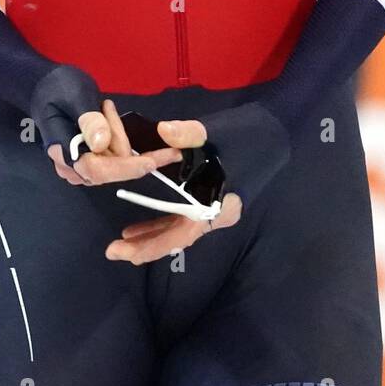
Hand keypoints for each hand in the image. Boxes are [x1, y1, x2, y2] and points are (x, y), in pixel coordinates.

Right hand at [45, 98, 182, 186]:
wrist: (43, 87)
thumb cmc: (58, 88)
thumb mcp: (76, 95)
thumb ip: (88, 119)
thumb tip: (101, 144)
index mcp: (63, 152)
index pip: (98, 170)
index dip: (126, 168)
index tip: (152, 162)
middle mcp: (71, 167)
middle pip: (111, 165)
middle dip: (119, 137)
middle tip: (106, 105)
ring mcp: (79, 167)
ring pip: (114, 160)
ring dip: (116, 134)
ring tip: (102, 107)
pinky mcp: (88, 162)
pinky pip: (112, 156)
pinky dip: (115, 136)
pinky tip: (103, 115)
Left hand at [104, 116, 241, 264]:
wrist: (271, 132)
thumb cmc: (247, 135)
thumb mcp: (219, 132)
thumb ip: (191, 133)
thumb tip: (164, 130)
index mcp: (221, 204)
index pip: (186, 233)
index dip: (157, 244)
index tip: (131, 254)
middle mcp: (218, 214)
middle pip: (179, 238)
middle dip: (148, 247)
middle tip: (114, 252)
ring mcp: (212, 211)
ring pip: (177, 231)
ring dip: (151, 238)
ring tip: (121, 243)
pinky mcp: (206, 203)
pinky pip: (179, 221)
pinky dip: (159, 225)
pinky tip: (137, 229)